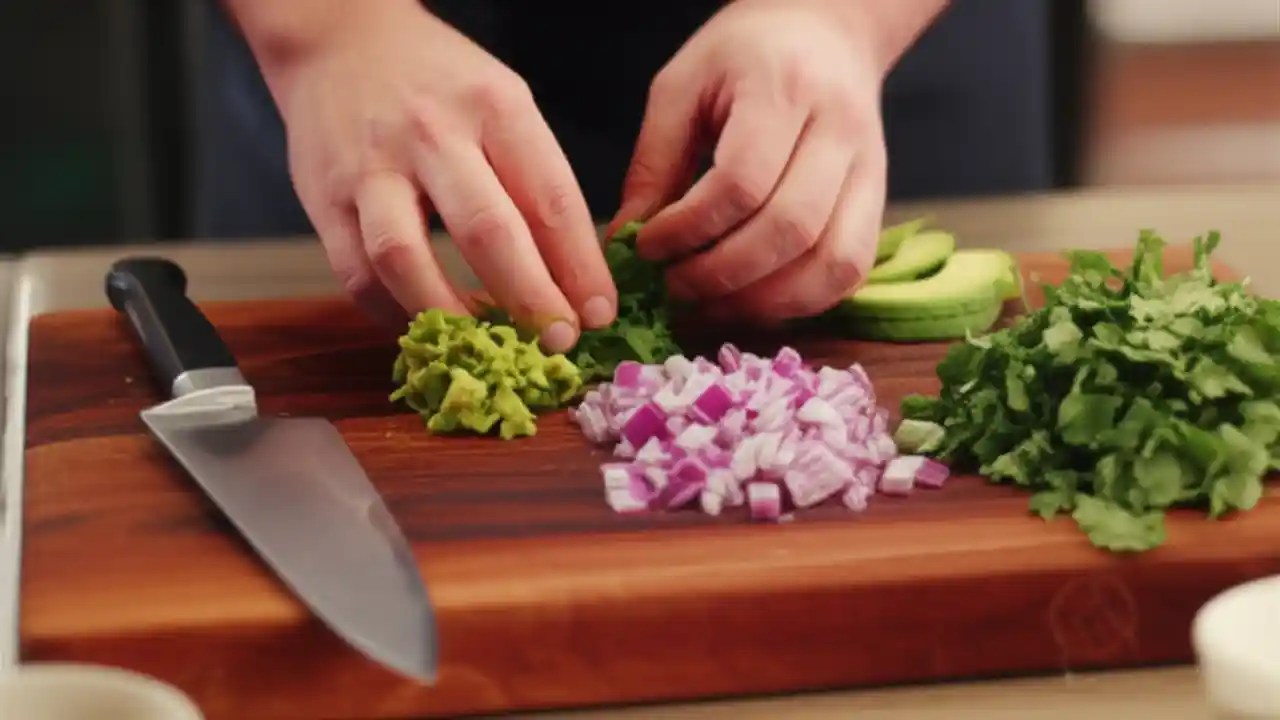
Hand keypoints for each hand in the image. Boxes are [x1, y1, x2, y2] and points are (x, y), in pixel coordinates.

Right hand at [261, 1, 615, 350]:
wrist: (338, 39)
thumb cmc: (439, 84)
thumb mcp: (502, 105)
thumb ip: (535, 181)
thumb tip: (575, 278)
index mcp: (494, 106)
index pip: (550, 198)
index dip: (580, 267)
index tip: (598, 314)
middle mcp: (432, 133)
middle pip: (487, 231)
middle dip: (530, 298)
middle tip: (558, 342)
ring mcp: (371, 168)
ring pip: (408, 258)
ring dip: (453, 316)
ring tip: (488, 349)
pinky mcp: (324, 199)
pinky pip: (358, 274)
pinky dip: (395, 314)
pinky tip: (429, 330)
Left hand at [611, 0, 935, 320]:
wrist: (827, 33)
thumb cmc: (744, 56)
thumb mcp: (683, 87)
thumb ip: (654, 163)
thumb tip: (626, 240)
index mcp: (785, 89)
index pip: (742, 182)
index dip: (689, 228)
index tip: (648, 246)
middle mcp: (841, 132)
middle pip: (790, 230)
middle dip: (722, 274)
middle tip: (673, 285)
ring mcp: (871, 172)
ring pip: (831, 263)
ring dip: (764, 302)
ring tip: (709, 305)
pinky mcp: (878, 204)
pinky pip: (849, 273)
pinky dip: (800, 302)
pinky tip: (752, 301)